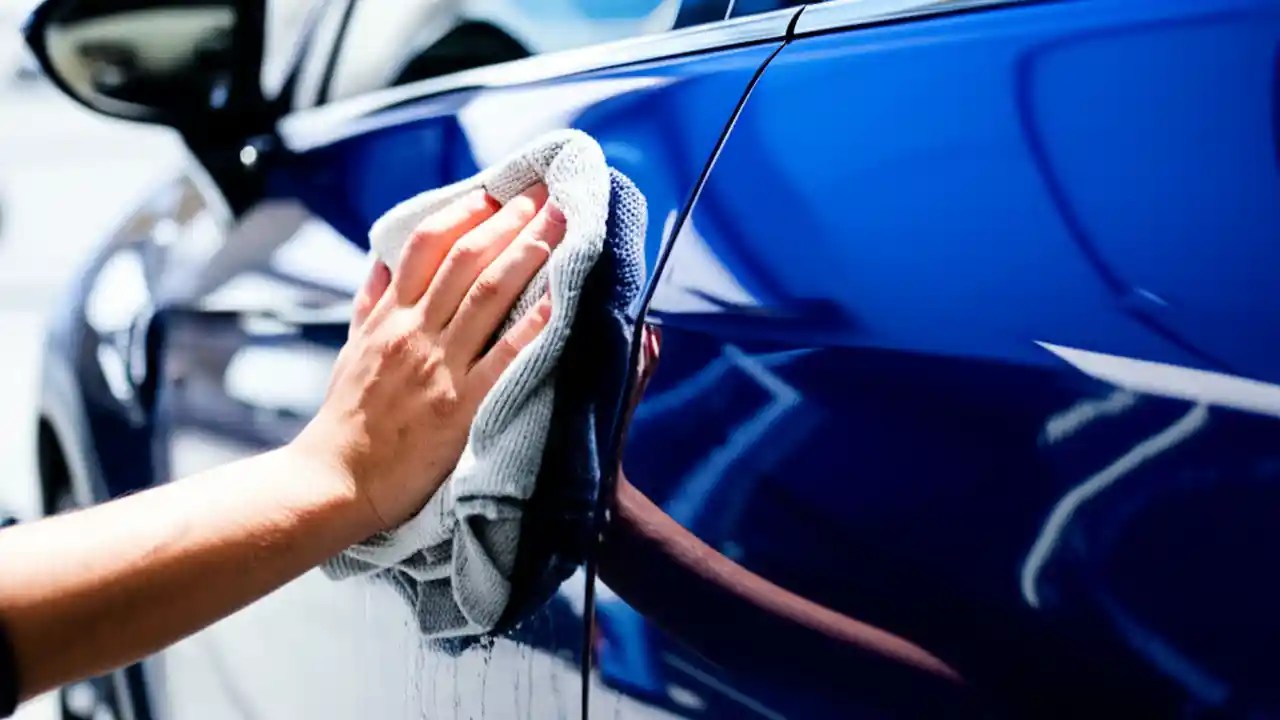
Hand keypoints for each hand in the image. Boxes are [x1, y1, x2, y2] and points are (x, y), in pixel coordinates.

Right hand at [292, 184, 563, 531]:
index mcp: (389, 316)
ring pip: (487, 294)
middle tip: (546, 196)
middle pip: (466, 258)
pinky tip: (560, 301)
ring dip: (527, 254)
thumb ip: (370, 305)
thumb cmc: (346, 418)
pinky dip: (533, 326)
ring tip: (560, 227)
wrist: (335, 479)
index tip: (497, 194)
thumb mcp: (351, 351)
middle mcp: (414, 331)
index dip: (465, 213)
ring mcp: (437, 367)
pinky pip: (503, 357)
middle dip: (509, 221)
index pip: (426, 246)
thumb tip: (382, 262)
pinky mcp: (458, 407)